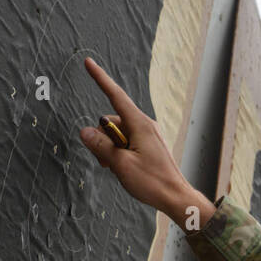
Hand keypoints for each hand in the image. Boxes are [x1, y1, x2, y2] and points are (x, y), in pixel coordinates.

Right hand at [77, 57, 214, 229]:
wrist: (176, 198)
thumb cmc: (152, 182)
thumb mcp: (120, 164)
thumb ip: (100, 145)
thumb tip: (85, 131)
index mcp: (139, 124)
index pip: (115, 95)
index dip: (100, 79)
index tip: (88, 63)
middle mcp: (145, 125)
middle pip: (111, 121)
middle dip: (103, 138)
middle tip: (108, 162)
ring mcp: (148, 136)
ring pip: (117, 134)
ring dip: (111, 149)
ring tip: (119, 169)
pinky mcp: (149, 146)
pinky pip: (127, 143)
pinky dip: (120, 153)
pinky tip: (125, 169)